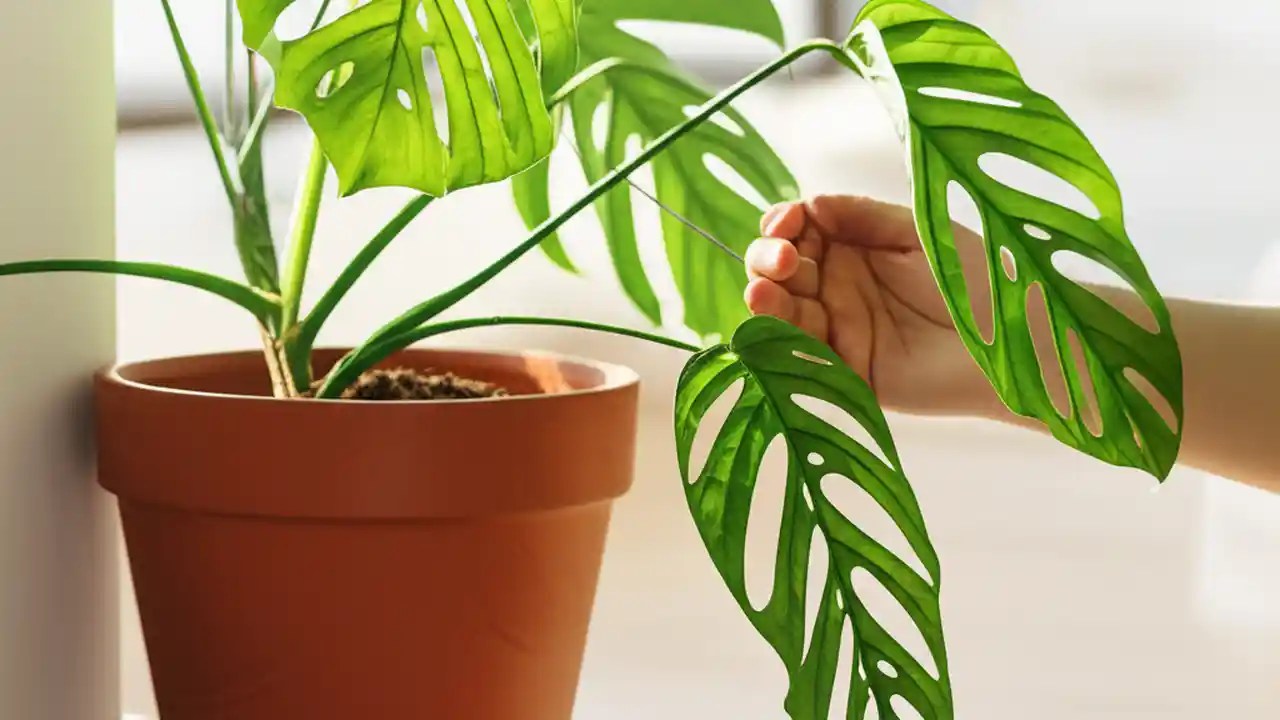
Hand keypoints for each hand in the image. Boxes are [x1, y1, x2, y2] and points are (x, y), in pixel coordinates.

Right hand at [745, 195, 997, 417]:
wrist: (1021, 340)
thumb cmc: (982, 278)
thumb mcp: (919, 233)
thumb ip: (865, 217)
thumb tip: (811, 203)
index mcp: (857, 250)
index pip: (801, 233)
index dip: (785, 224)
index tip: (788, 221)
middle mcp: (842, 290)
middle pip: (782, 273)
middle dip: (769, 260)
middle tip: (783, 258)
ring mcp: (842, 333)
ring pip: (783, 315)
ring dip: (766, 300)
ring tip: (764, 291)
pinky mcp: (849, 375)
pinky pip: (805, 360)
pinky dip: (782, 343)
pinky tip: (774, 323)